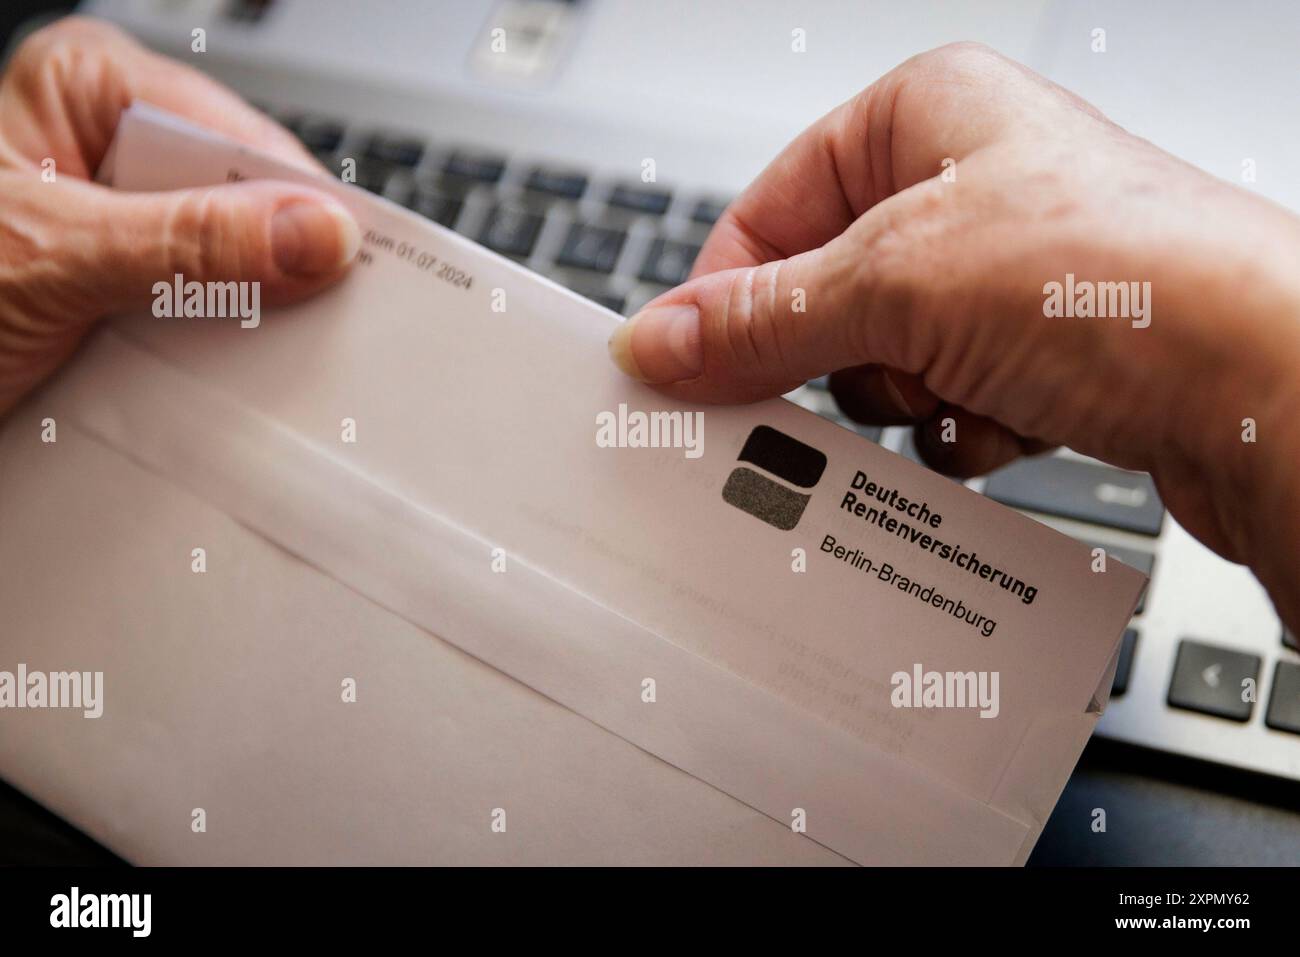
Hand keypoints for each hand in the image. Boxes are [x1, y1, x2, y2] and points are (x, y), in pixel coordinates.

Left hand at [0, 16, 359, 414]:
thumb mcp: (52, 258)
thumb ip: (189, 243)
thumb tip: (317, 232)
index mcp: (84, 88)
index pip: (233, 138)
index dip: (295, 204)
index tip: (348, 267)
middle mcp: (101, 145)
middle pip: (237, 201)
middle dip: (266, 268)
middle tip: (301, 322)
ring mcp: (112, 218)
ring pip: (223, 263)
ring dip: (235, 318)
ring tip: (238, 353)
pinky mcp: (115, 284)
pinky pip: (196, 309)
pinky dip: (208, 348)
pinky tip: (206, 370)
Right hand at [608, 43, 1299, 628]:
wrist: (1266, 382)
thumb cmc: (1124, 278)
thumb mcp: (897, 285)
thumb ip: (763, 319)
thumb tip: (662, 340)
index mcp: (921, 116)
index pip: (770, 210)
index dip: (726, 295)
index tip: (687, 368)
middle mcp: (967, 184)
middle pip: (824, 293)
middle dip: (837, 356)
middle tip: (838, 385)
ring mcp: (1008, 271)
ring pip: (884, 360)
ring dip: (909, 397)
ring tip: (962, 390)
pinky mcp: (1041, 349)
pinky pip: (946, 403)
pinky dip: (962, 428)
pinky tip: (1008, 418)